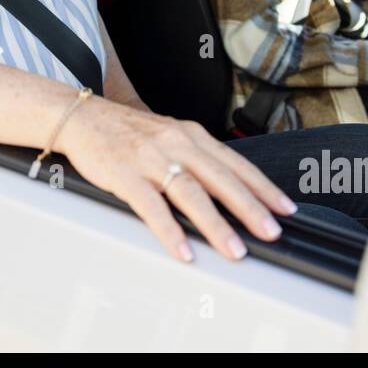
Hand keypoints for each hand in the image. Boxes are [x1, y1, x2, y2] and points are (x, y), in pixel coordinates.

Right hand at [55, 99, 297, 262]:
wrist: (82, 117)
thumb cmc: (127, 133)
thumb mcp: (170, 136)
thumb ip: (197, 159)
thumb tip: (230, 190)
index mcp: (191, 135)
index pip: (236, 163)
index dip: (263, 187)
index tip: (286, 209)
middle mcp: (176, 143)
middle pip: (221, 178)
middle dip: (250, 208)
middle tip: (270, 233)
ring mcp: (151, 158)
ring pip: (191, 193)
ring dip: (216, 224)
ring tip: (234, 250)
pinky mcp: (125, 174)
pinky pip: (152, 207)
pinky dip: (170, 231)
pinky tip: (184, 250)